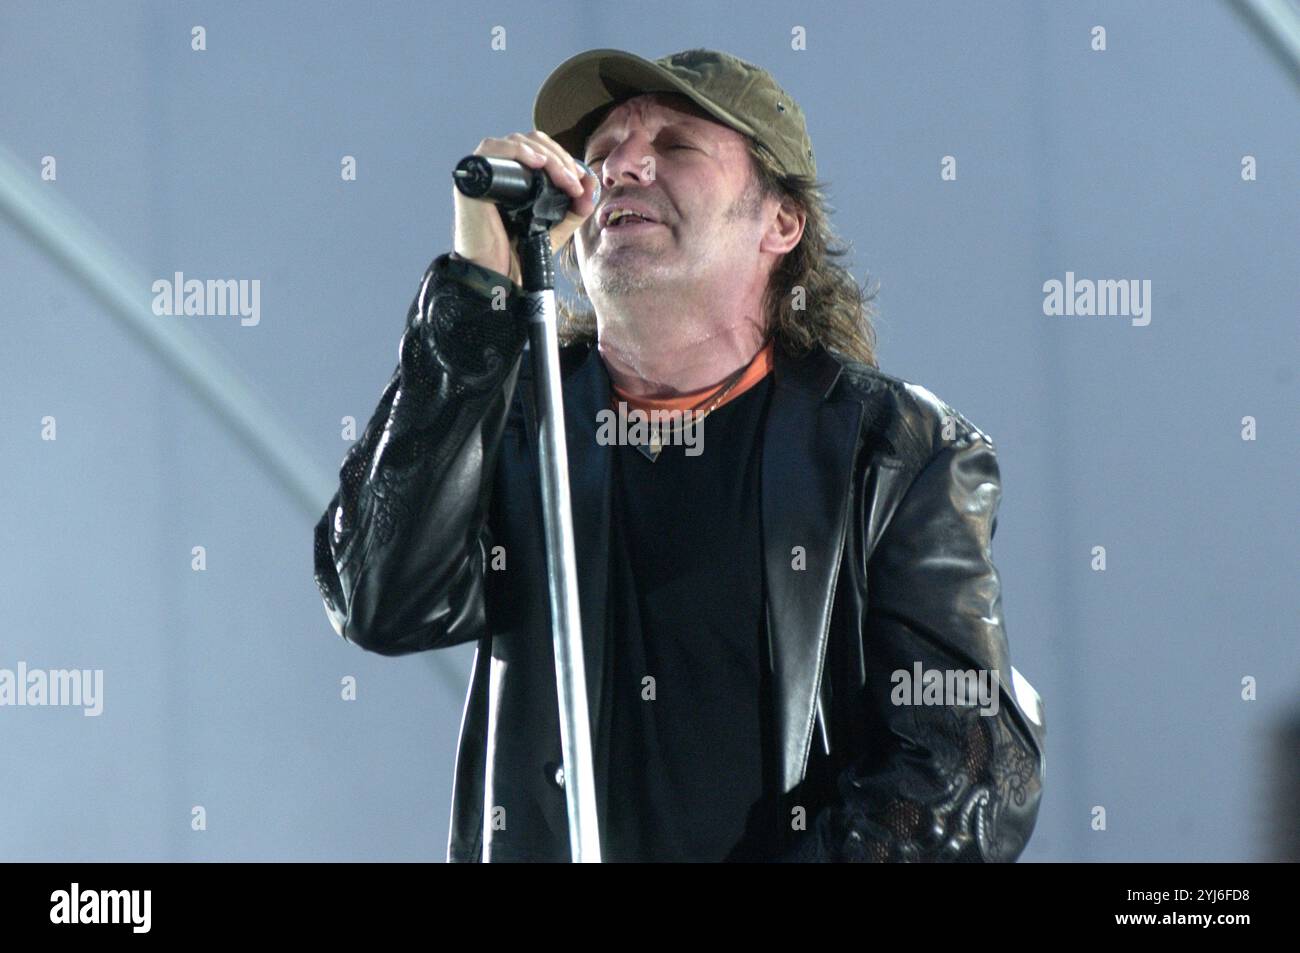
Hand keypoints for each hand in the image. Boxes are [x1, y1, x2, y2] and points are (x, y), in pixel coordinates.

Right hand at [452, 130, 597, 286]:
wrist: (498, 276)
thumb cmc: (521, 253)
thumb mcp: (556, 226)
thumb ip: (576, 208)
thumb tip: (592, 182)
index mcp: (515, 176)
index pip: (540, 149)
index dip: (562, 157)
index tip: (580, 180)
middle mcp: (498, 170)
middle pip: (531, 142)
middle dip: (559, 157)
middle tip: (575, 181)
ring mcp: (484, 172)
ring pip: (517, 142)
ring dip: (546, 155)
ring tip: (564, 177)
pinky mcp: (472, 179)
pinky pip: (492, 149)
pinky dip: (518, 150)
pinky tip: (538, 162)